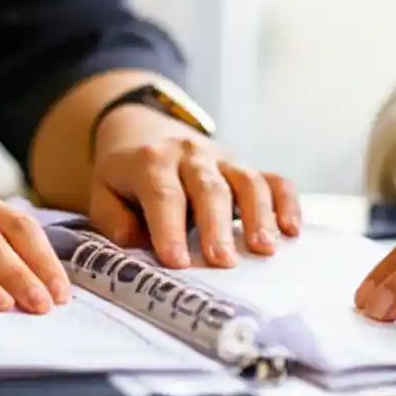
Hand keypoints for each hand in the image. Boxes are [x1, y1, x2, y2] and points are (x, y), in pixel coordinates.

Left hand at [88, 106, 300, 267]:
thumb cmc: (126, 178)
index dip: (170, 229)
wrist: (146, 132)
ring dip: (259, 215)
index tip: (178, 262)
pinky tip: (292, 229)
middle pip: (209, 188)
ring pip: (246, 181)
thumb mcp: (104, 191)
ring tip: (264, 249)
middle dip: (217, 226)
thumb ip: (112, 217)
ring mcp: (223, 159)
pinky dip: (287, 202)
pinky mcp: (245, 168)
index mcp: (151, 161)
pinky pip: (273, 179)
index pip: (163, 195)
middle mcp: (191, 155)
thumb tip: (134, 240)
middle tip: (223, 261)